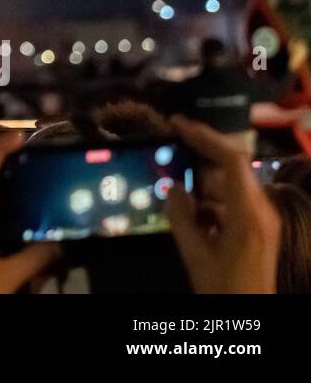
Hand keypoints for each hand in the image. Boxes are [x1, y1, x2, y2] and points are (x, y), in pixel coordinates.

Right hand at [164, 116, 280, 293]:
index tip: (178, 125)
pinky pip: (236, 198)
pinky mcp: (261, 226)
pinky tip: (193, 206)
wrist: (251, 312)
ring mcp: (264, 218)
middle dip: (202, 150)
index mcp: (248, 213)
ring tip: (176, 176)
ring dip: (206, 176)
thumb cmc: (224, 287)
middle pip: (234, 165)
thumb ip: (181, 217)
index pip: (232, 159)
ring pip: (234, 182)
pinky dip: (213, 195)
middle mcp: (262, 209)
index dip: (205, 136)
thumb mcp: (195, 254)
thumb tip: (174, 187)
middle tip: (173, 138)